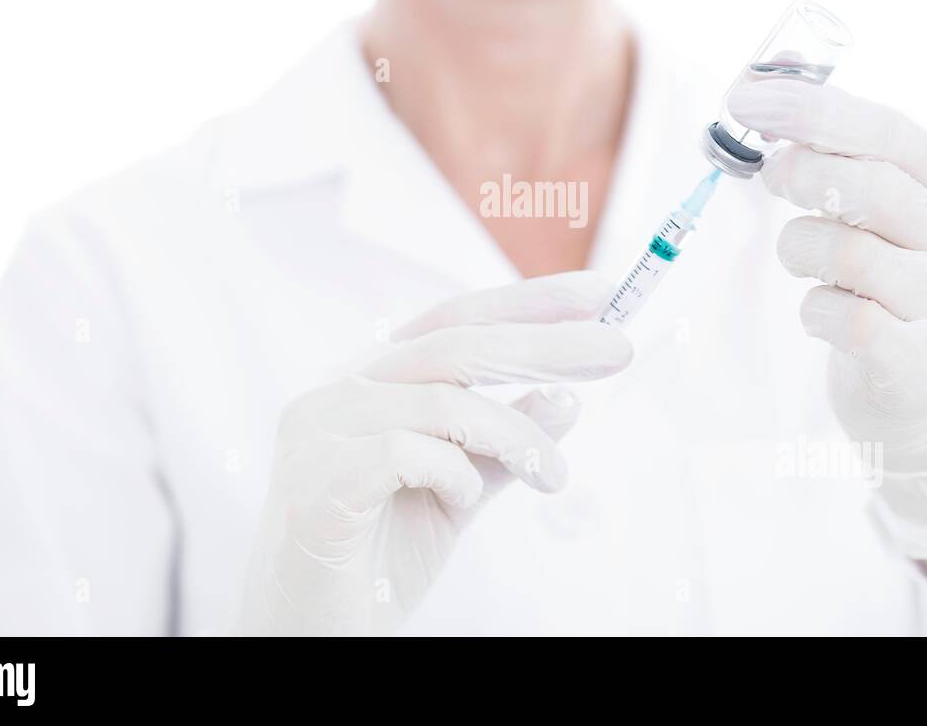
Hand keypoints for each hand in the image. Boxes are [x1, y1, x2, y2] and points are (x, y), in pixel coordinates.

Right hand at [233, 271, 630, 635]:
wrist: (309, 634)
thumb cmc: (376, 556)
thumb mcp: (460, 492)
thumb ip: (503, 446)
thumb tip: (569, 397)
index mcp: (372, 383)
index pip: (454, 322)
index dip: (526, 303)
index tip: (599, 292)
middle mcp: (339, 392)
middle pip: (454, 344)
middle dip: (544, 344)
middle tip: (616, 349)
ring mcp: (319, 431)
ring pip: (442, 401)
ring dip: (515, 435)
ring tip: (552, 477)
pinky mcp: (317, 480)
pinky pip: (407, 452)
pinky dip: (454, 473)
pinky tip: (460, 499)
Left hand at [729, 78, 926, 560]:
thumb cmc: (893, 288)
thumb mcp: (890, 217)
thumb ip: (845, 156)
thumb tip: (763, 91)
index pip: (889, 130)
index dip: (811, 110)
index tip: (745, 95)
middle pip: (871, 186)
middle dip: (801, 173)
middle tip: (771, 175)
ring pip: (849, 252)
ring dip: (801, 249)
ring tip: (807, 259)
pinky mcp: (924, 364)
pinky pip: (845, 318)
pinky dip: (815, 309)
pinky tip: (823, 311)